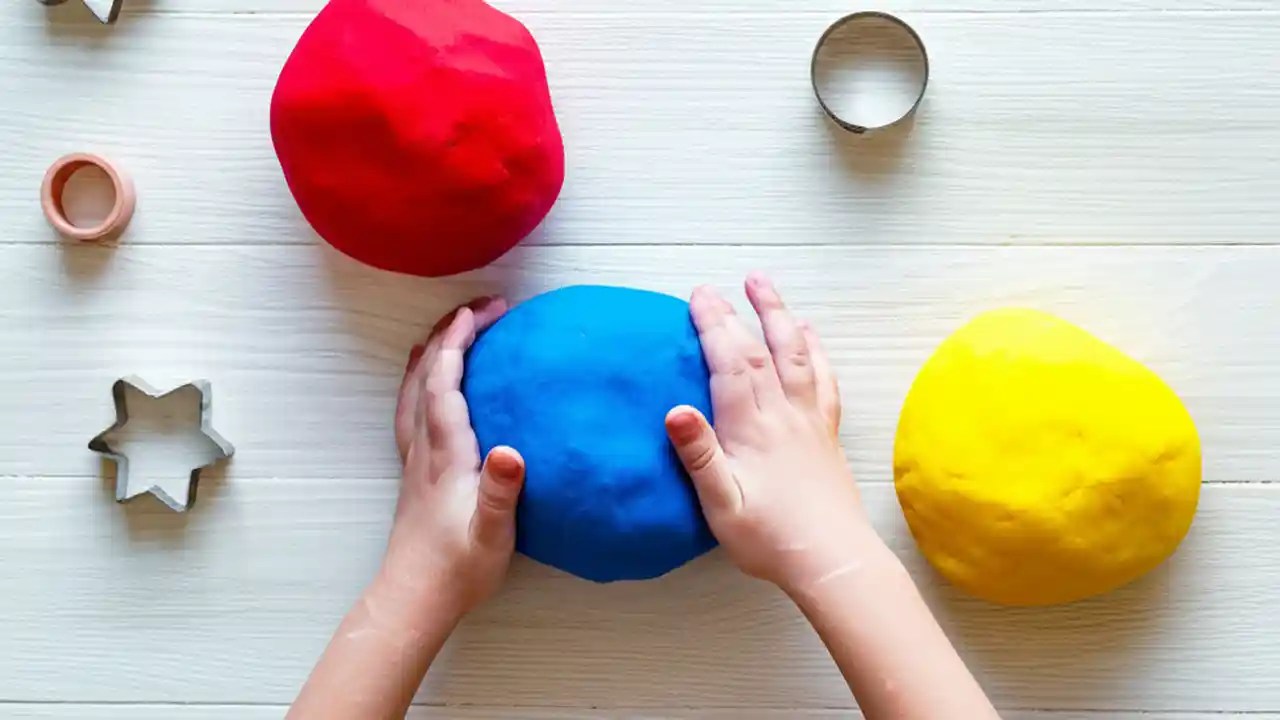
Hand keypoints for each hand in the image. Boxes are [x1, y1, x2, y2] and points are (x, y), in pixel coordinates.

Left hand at [385, 296, 525, 621]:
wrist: (416, 597)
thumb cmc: (458, 569)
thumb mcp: (492, 533)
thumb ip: (501, 491)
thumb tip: (510, 450)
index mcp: (445, 453)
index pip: (445, 381)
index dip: (460, 340)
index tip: (484, 311)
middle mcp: (424, 447)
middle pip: (428, 374)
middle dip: (451, 333)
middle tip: (483, 308)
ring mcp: (416, 458)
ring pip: (415, 389)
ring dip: (435, 353)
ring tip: (456, 331)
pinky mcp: (417, 472)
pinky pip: (415, 409)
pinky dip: (425, 382)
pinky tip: (436, 387)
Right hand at [665, 274, 877, 595]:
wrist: (833, 560)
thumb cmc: (769, 538)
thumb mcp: (722, 504)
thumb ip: (699, 456)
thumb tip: (675, 410)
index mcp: (752, 428)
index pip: (730, 362)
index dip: (714, 325)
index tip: (698, 296)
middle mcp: (784, 415)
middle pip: (761, 350)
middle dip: (738, 312)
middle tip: (718, 285)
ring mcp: (809, 421)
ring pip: (796, 354)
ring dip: (779, 316)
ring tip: (764, 286)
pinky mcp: (826, 434)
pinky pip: (822, 380)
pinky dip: (815, 351)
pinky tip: (810, 335)